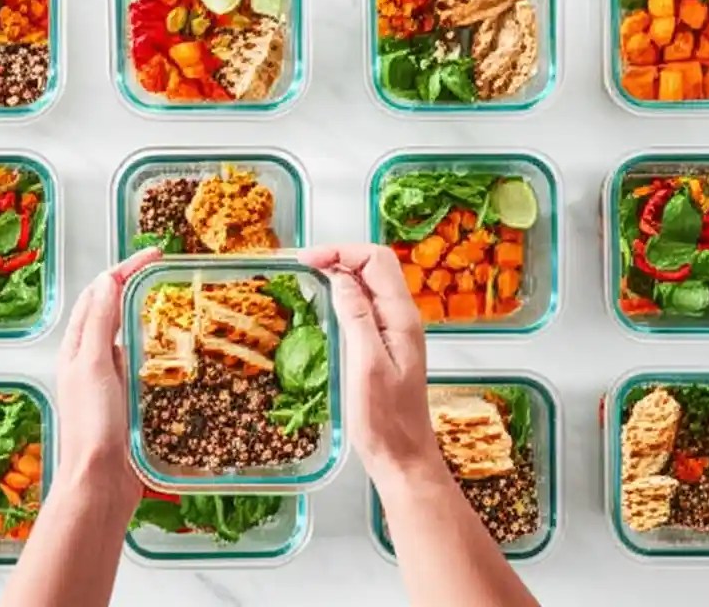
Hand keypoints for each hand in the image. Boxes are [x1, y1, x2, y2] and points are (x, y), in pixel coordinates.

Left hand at [54, 248, 160, 510]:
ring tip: (176, 303)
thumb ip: (100, 324)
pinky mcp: (127, 401)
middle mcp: (90, 361)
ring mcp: (109, 381)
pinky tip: (176, 351)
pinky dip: (157, 348)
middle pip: (113, 311)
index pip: (100, 294)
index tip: (156, 253)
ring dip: (148, 315)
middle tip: (168, 272)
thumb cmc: (93, 426)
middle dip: (136, 286)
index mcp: (77, 348)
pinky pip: (142, 364)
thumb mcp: (93, 366)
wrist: (99, 483)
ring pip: (128, 336)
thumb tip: (107, 281)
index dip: (125, 269)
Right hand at [298, 245, 443, 486]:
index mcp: (402, 319)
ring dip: (343, 272)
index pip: (376, 260)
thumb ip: (357, 317)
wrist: (403, 457)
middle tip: (306, 264)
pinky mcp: (387, 346)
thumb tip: (341, 278)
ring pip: (372, 284)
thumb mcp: (366, 365)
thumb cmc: (385, 421)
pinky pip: (368, 307)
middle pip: (376, 266)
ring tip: (312, 276)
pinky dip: (346, 295)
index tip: (307, 260)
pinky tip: (327, 305)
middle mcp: (403, 319)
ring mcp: (396, 332)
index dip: (342, 252)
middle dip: (342, 255)